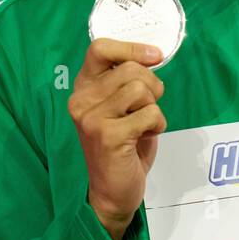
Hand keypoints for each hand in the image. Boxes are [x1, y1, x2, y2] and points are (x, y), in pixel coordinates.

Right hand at [69, 38, 167, 239]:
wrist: (112, 191)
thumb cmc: (122, 146)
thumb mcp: (121, 107)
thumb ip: (128, 81)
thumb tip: (153, 55)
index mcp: (83, 88)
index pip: (100, 48)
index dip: (131, 48)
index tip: (154, 56)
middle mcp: (81, 100)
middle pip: (131, 69)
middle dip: (152, 86)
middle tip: (149, 107)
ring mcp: (91, 118)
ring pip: (142, 89)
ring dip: (154, 107)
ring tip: (144, 125)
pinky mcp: (108, 136)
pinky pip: (150, 113)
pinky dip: (157, 124)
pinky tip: (144, 137)